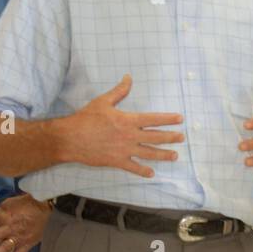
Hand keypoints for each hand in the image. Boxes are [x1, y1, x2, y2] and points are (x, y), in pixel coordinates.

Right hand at [61, 74, 183, 176]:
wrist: (71, 138)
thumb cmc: (86, 119)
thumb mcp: (103, 101)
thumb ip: (119, 91)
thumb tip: (129, 78)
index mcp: (128, 120)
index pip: (153, 119)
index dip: (168, 119)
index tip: (180, 119)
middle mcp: (129, 136)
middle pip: (155, 137)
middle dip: (170, 137)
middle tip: (181, 138)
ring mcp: (124, 150)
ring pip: (149, 153)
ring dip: (163, 155)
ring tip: (174, 156)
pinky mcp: (116, 161)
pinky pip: (133, 167)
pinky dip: (143, 171)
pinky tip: (151, 173)